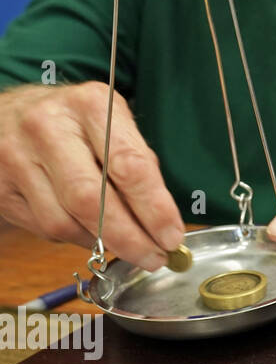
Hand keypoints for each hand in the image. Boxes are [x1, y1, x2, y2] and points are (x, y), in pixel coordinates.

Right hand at [0, 82, 184, 270]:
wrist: (3, 113)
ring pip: (64, 222)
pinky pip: (43, 228)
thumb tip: (163, 219)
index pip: (129, 166)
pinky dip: (73, 237)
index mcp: (90, 105)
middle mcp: (48, 128)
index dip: (154, 209)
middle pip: (92, 200)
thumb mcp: (110, 121)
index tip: (171, 236)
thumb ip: (136, 160)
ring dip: (101, 243)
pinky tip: (88, 230)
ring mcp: (16, 158)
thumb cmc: (72, 121)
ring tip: (125, 245)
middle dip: (130, 238)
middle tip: (154, 257)